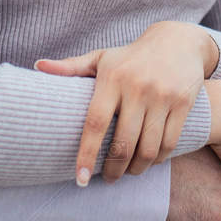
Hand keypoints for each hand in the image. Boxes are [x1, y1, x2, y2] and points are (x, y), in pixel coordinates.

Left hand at [36, 21, 218, 183]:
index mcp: (112, 78)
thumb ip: (71, 67)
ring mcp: (162, 96)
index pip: (96, 123)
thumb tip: (38, 66)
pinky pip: (169, 143)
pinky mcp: (183, 103)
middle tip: (108, 179)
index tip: (80, 179)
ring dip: (136, 169)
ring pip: (148, 149)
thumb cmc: (131, 56)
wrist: (179, 41)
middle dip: (114, 170)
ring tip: (128, 172)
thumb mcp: (102, 57)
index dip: (87, 154)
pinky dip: (158, 159)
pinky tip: (150, 160)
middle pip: (123, 144)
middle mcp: (137, 88)